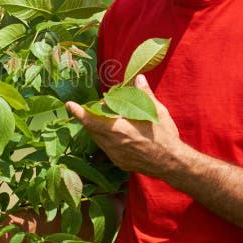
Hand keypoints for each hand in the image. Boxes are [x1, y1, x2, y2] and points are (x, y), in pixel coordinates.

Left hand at [66, 74, 183, 178]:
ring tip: (106, 117)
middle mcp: (113, 145)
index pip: (91, 120)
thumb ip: (144, 95)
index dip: (78, 112)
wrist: (173, 164)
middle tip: (95, 106)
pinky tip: (115, 131)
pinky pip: (106, 148)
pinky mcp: (119, 163)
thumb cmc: (165, 137)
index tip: (69, 104)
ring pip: (98, 139)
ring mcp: (115, 156)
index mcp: (119, 130)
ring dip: (97, 127)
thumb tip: (138, 78)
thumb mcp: (156, 112)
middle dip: (90, 117)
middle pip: (92, 129)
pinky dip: (105, 138)